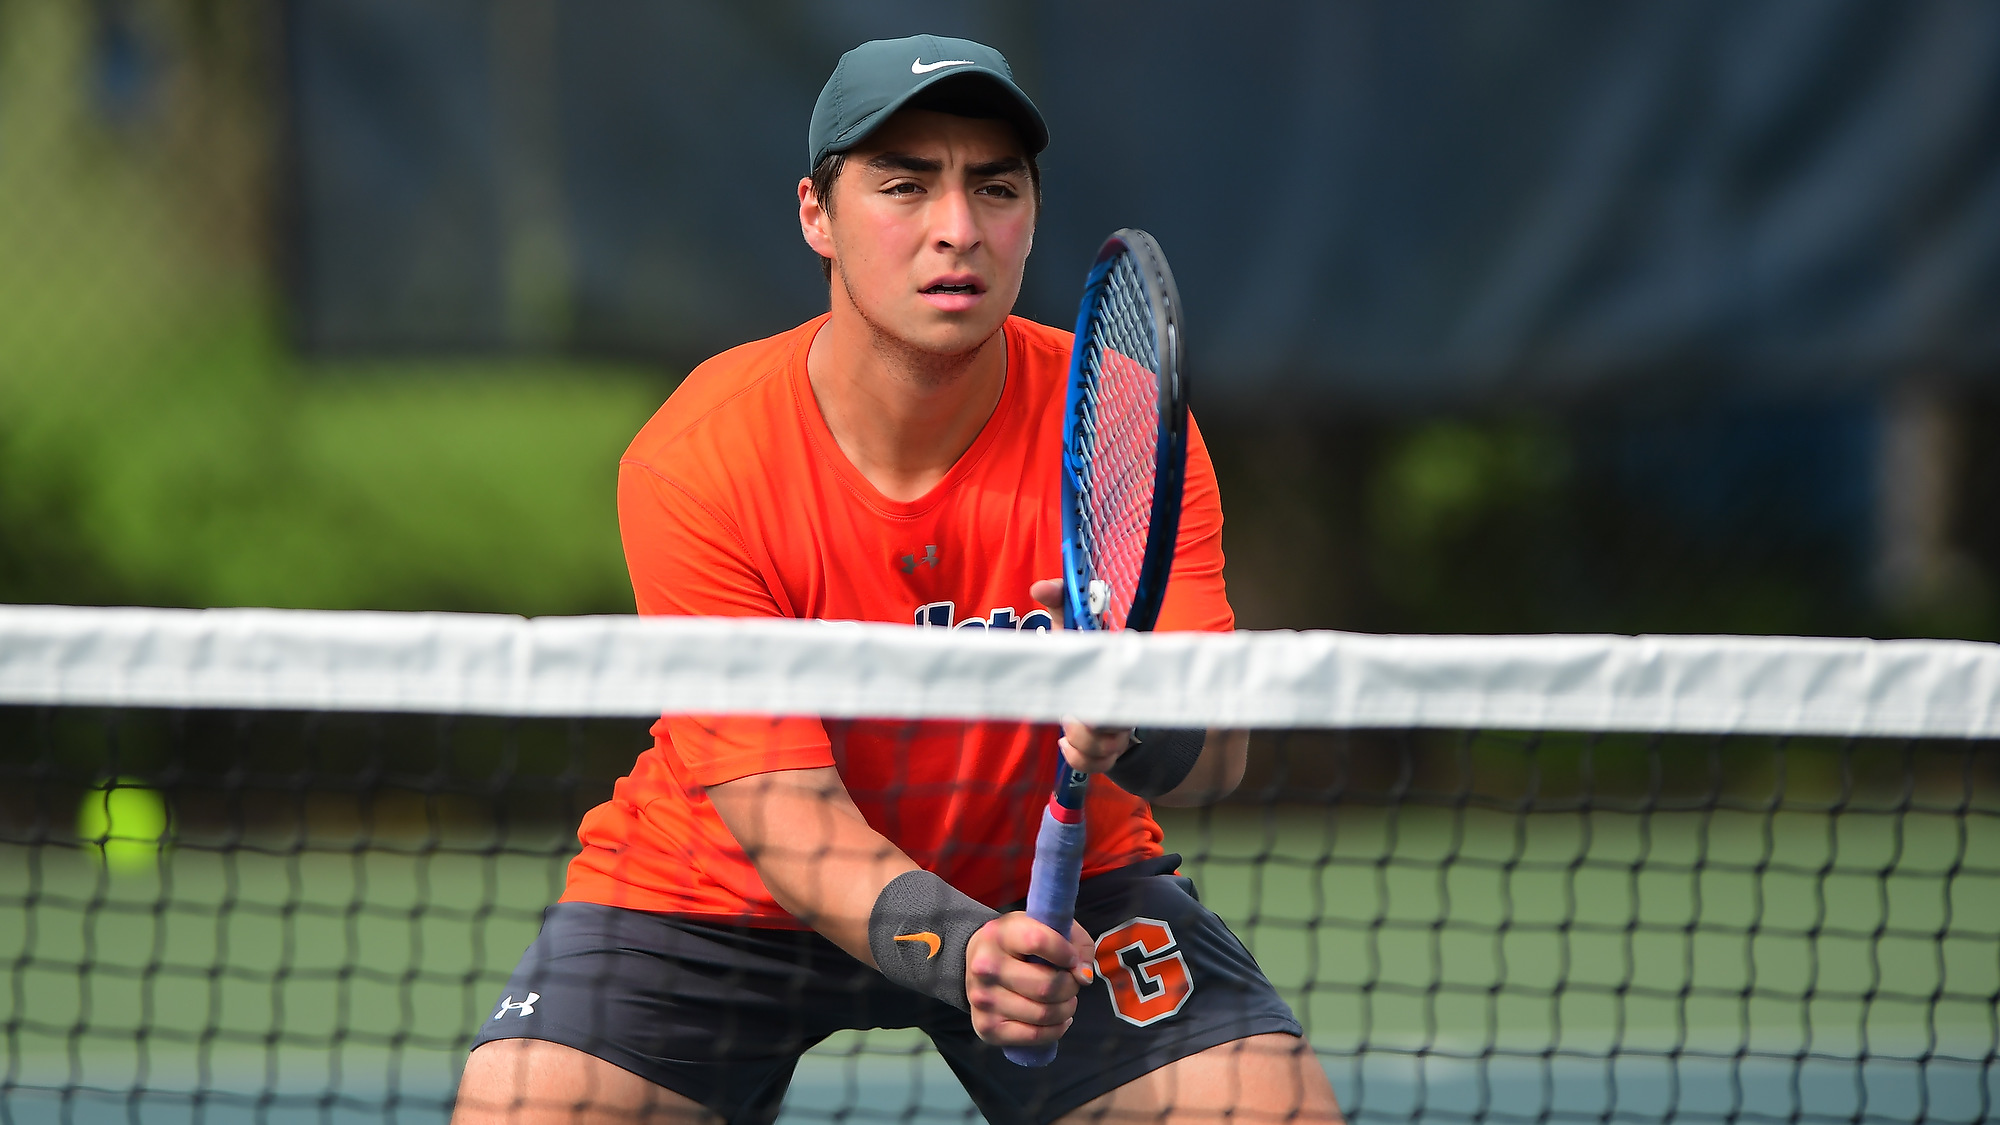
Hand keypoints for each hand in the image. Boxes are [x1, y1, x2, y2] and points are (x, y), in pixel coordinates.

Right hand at [965, 912, 1095, 1045]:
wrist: (978, 962)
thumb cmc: (1019, 944)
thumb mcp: (1046, 925)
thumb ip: (1074, 943)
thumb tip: (1083, 976)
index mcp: (1000, 935)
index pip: (1038, 941)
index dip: (1066, 953)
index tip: (1072, 959)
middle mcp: (985, 967)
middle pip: (1046, 986)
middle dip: (1070, 986)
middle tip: (1071, 983)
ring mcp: (983, 999)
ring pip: (1043, 1014)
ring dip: (1065, 1009)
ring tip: (1065, 1000)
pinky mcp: (986, 1027)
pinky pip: (1034, 1036)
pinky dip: (1055, 1030)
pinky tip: (1058, 1019)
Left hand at [1029, 578, 1136, 772]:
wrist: (1102, 686)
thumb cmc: (1085, 650)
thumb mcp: (1073, 624)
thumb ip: (1060, 601)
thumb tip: (1038, 587)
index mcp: (1120, 667)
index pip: (1122, 681)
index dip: (1103, 692)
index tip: (1082, 695)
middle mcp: (1127, 698)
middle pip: (1114, 725)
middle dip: (1086, 724)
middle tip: (1069, 712)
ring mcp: (1121, 727)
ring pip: (1105, 747)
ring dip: (1079, 740)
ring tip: (1066, 722)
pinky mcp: (1111, 749)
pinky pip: (1098, 764)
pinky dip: (1078, 758)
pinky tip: (1063, 743)